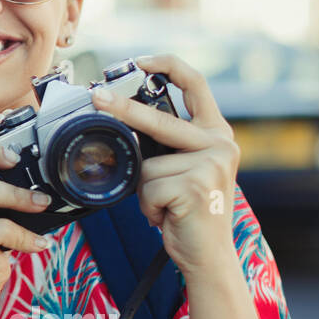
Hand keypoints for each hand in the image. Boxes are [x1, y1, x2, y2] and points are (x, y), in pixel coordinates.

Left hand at [89, 53, 240, 279]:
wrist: (209, 257)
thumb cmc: (188, 211)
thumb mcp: (185, 170)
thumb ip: (166, 145)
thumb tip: (120, 120)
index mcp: (216, 133)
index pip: (196, 84)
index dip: (167, 65)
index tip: (139, 61)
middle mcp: (221, 144)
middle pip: (162, 119)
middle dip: (124, 109)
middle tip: (97, 97)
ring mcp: (211, 165)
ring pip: (149, 164)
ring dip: (146, 190)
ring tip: (167, 205)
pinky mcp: (196, 187)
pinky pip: (148, 188)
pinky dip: (148, 206)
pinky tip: (168, 216)